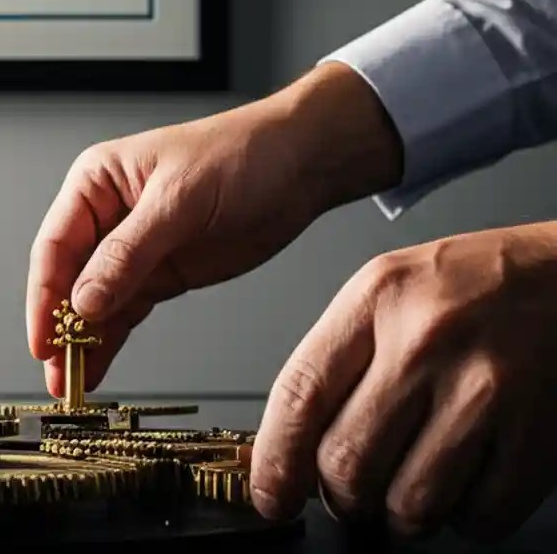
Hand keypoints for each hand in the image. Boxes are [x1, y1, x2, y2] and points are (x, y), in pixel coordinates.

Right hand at [26, 62, 402, 395]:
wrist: (300, 164)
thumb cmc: (241, 154)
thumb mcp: (179, 201)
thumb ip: (127, 254)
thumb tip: (84, 301)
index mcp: (96, 183)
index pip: (55, 246)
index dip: (44, 296)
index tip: (43, 338)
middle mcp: (106, 216)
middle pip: (68, 280)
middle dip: (59, 327)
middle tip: (57, 372)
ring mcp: (133, 249)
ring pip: (94, 303)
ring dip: (81, 342)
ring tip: (72, 383)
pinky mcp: (161, 274)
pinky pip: (125, 312)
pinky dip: (110, 340)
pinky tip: (97, 366)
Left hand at [251, 222, 556, 541]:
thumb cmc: (483, 284)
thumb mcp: (393, 289)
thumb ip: (340, 356)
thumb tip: (290, 442)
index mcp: (379, 298)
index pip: (300, 395)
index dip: (274, 462)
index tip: (271, 495)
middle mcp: (427, 341)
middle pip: (347, 462)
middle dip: (340, 496)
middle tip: (350, 492)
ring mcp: (487, 390)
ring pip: (410, 503)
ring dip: (401, 515)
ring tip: (410, 486)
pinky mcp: (538, 435)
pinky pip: (479, 516)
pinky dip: (465, 518)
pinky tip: (466, 481)